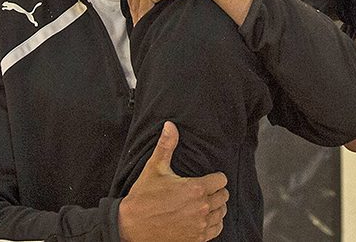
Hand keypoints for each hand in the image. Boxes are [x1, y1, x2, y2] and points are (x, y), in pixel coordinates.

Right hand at [118, 122, 226, 241]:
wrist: (131, 226)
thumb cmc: (143, 198)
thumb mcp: (154, 168)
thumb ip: (166, 145)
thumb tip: (170, 125)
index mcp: (195, 189)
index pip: (221, 180)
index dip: (215, 177)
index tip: (207, 179)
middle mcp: (201, 208)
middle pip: (224, 197)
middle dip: (216, 192)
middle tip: (204, 190)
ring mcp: (200, 226)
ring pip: (221, 214)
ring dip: (215, 208)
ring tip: (203, 204)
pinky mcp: (196, 239)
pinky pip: (216, 230)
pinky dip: (213, 224)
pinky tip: (203, 219)